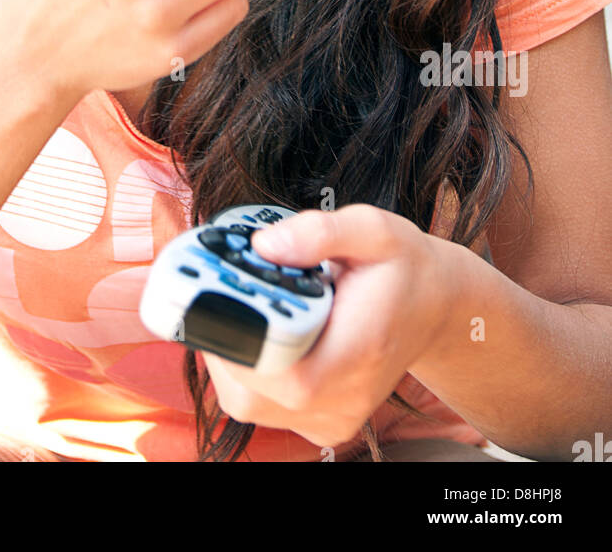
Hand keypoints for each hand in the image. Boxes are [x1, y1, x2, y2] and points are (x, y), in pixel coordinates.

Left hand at [201, 204, 455, 448]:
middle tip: (215, 286)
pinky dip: (246, 367)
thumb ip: (319, 232)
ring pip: (244, 400)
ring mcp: (329, 420)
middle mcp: (341, 402)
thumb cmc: (403, 268)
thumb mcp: (373, 229)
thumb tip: (263, 245)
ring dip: (229, 351)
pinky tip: (258, 328)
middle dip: (221, 334)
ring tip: (239, 302)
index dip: (234, 334)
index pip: (275, 370)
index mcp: (355, 354)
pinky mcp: (319, 423)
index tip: (215, 289)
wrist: (435, 307)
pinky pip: (259, 404)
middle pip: (247, 389)